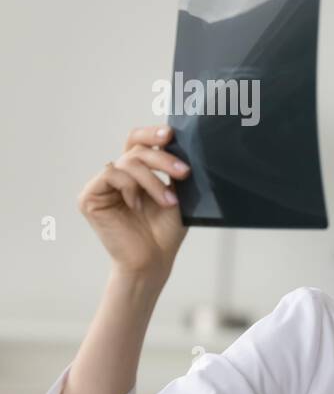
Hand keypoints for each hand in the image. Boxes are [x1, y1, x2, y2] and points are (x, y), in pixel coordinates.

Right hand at [79, 124, 189, 279]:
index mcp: (136, 172)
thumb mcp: (176, 194)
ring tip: (169, 201)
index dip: (151, 133)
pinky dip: (131, 187)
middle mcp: (117, 175)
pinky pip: (111, 174)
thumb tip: (178, 142)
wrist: (154, 260)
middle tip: (184, 173)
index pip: (137, 141)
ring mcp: (101, 186)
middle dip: (163, 159)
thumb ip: (172, 169)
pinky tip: (138, 204)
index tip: (170, 133)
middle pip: (137, 150)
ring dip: (153, 181)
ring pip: (128, 162)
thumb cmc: (166, 231)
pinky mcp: (89, 197)